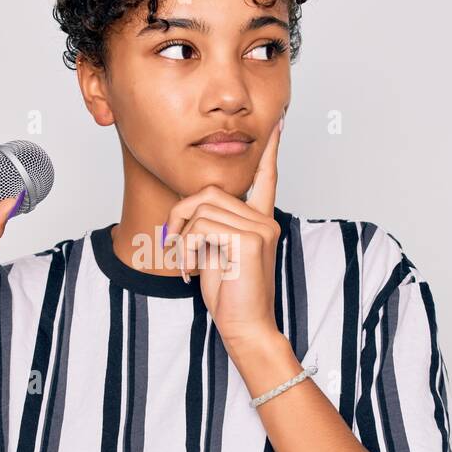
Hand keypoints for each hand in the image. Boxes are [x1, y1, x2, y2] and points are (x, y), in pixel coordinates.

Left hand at [162, 117, 285, 349]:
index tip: (276, 124)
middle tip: (175, 247)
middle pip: (209, 193)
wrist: (246, 327)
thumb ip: (213, 228)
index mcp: (260, 221)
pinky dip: (187, 248)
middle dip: (180, 217)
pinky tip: (195, 269)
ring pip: (201, 209)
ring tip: (188, 263)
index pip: (267, 179)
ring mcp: (260, 228)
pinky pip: (201, 226)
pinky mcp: (250, 240)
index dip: (270, 151)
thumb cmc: (231, 296)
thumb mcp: (217, 254)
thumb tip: (193, 209)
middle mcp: (264, 220)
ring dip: (181, 237)